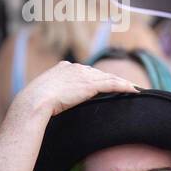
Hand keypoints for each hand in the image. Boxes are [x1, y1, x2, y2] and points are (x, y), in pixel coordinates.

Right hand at [14, 60, 138, 118]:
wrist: (34, 102)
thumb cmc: (36, 103)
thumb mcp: (46, 94)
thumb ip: (57, 93)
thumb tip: (59, 103)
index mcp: (64, 68)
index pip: (87, 72)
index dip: (100, 78)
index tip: (109, 83)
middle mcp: (76, 68)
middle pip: (100, 74)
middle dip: (114, 80)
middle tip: (129, 86)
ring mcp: (83, 75)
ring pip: (109, 78)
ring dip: (124, 83)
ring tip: (136, 88)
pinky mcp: (90, 84)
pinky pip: (112, 84)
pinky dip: (125, 86)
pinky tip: (135, 89)